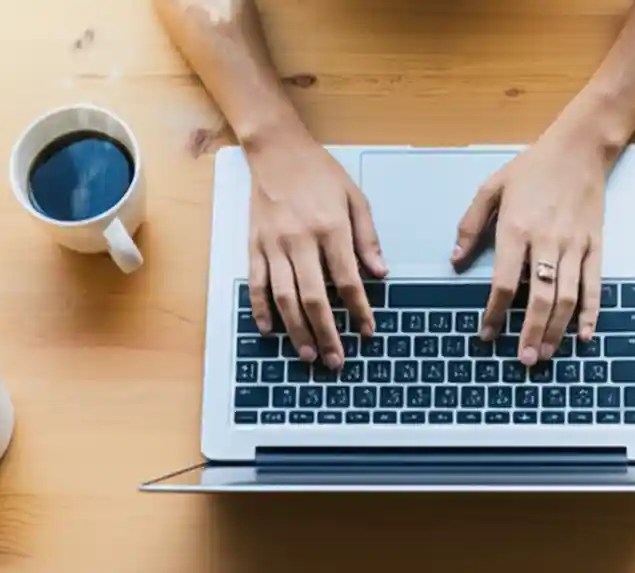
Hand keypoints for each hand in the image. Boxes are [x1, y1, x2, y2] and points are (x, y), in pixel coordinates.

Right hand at [246, 133, 386, 368]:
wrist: (276, 150)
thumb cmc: (320, 173)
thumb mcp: (355, 198)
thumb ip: (367, 238)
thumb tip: (380, 274)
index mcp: (330, 227)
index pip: (347, 280)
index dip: (359, 309)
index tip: (368, 331)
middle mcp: (300, 240)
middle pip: (314, 297)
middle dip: (327, 333)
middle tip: (336, 360)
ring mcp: (273, 244)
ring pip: (284, 297)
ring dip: (296, 330)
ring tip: (308, 354)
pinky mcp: (254, 245)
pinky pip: (256, 284)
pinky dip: (261, 309)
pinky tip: (270, 331)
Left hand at [452, 120, 614, 365]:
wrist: (579, 149)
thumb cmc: (531, 168)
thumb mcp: (490, 188)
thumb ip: (470, 225)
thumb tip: (454, 260)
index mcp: (516, 229)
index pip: (504, 282)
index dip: (494, 312)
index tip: (486, 335)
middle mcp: (546, 241)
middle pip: (539, 298)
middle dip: (530, 333)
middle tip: (523, 360)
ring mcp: (574, 246)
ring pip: (566, 297)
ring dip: (556, 330)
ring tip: (546, 354)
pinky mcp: (595, 246)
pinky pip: (593, 285)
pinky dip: (590, 313)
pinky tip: (583, 336)